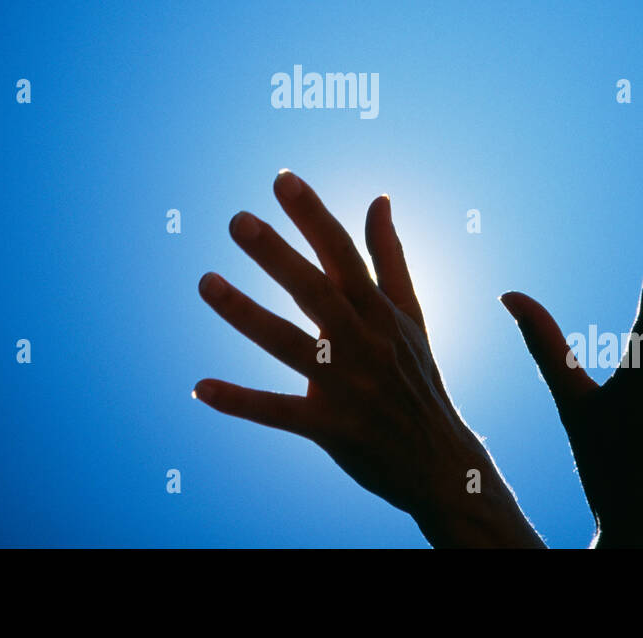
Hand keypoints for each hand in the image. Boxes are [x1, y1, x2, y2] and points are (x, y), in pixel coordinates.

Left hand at [195, 170, 541, 547]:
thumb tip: (379, 199)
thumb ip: (390, 257)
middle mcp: (364, 342)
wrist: (441, 463)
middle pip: (315, 291)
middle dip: (277, 255)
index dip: (312, 216)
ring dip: (246, 314)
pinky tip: (200, 386)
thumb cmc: (419, 379)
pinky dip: (240, 401)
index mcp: (381, 311)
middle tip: (238, 220)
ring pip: (289, 345)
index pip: (343, 254)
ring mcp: (346, 386)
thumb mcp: (411, 315)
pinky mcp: (329, 427)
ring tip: (205, 282)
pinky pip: (279, 412)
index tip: (282, 180)